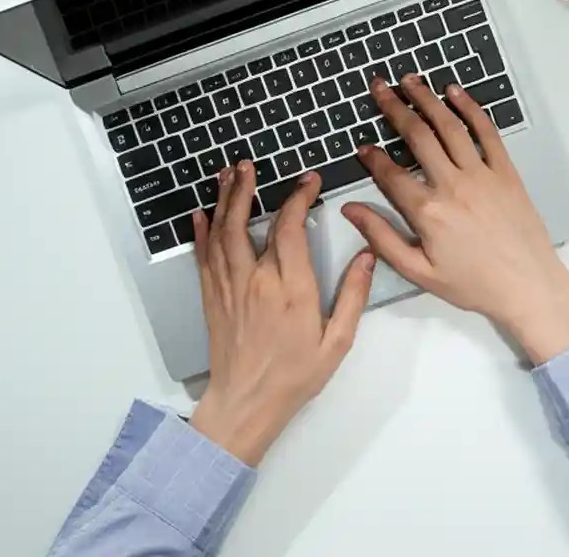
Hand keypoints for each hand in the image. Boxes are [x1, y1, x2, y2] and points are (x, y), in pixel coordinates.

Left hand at [189, 162, 375, 465]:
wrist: (246, 403)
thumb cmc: (294, 377)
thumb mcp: (337, 341)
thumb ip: (354, 296)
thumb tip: (368, 258)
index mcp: (290, 288)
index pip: (290, 227)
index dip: (298, 197)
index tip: (307, 180)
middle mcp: (255, 281)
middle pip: (245, 221)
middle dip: (247, 187)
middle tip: (248, 164)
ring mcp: (229, 288)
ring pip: (221, 232)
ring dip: (223, 200)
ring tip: (227, 175)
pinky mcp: (213, 298)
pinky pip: (203, 256)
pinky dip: (201, 231)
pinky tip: (201, 213)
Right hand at [342, 75, 568, 363]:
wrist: (528, 285)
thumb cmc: (474, 285)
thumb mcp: (419, 271)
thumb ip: (382, 238)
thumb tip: (351, 211)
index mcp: (428, 212)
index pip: (390, 174)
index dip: (372, 157)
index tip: (362, 146)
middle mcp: (453, 185)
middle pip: (417, 136)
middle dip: (394, 108)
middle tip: (379, 88)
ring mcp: (482, 175)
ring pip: (449, 126)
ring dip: (427, 99)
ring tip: (409, 80)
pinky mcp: (506, 172)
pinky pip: (486, 132)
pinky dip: (470, 108)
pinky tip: (455, 92)